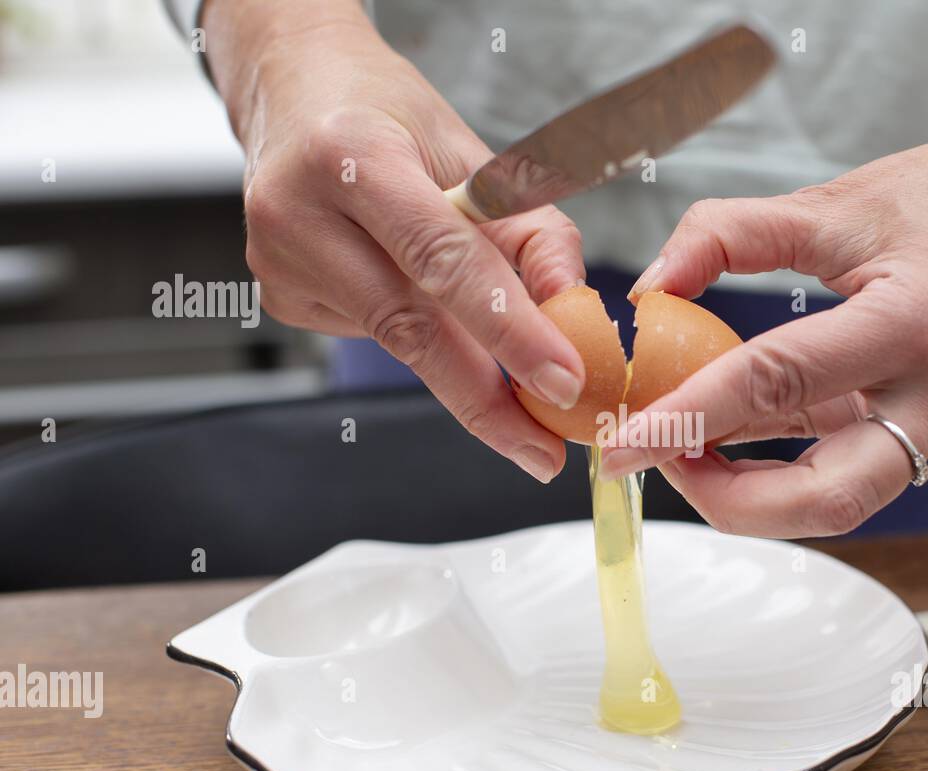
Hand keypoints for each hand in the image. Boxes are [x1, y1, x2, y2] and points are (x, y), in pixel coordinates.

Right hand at [204, 1, 584, 481]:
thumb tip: (573, 308)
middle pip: (409, 329)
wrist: (291, 90)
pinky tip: (414, 293)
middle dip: (485, 401)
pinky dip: (416, 332)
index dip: (508, 329)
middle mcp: (301, 213)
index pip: (444, 260)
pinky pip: (373, 335)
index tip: (563, 382)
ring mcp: (280, 263)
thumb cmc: (389, 115)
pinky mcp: (282, 298)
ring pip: (396, 342)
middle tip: (543, 450)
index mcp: (354, 157)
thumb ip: (531, 229)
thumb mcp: (471, 150)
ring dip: (463, 370)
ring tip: (512, 381)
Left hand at [598, 37, 927, 536]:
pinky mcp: (922, 430)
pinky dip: (776, 468)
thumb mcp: (831, 201)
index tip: (621, 443)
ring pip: (839, 501)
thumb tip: (650, 286)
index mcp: (913, 319)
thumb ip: (732, 233)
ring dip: (751, 495)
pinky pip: (843, 471)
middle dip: (729, 503)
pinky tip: (721, 443)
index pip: (779, 382)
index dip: (689, 415)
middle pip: (829, 497)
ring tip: (681, 451)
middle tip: (659, 465)